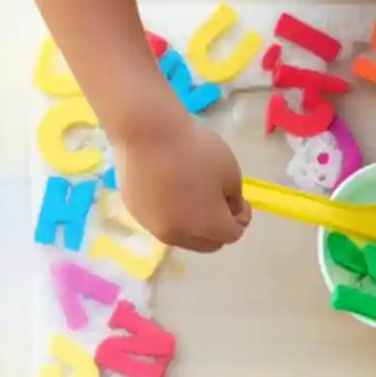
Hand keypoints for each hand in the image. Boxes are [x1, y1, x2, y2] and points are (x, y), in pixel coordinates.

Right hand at [111, 92, 250, 251]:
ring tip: (192, 196)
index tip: (240, 200)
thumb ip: (235, 198)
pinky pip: (160, 221)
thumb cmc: (195, 150)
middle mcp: (179, 235)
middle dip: (217, 228)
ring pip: (182, 236)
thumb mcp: (230, 171)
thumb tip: (230, 211)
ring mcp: (153, 226)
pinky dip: (170, 213)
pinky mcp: (135, 212)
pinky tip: (169, 188)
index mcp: (207, 227)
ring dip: (192, 224)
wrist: (146, 133)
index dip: (241, 218)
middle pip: (207, 243)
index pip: (232, 235)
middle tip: (219, 201)